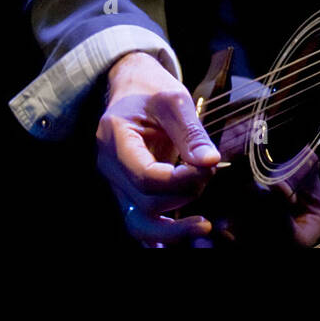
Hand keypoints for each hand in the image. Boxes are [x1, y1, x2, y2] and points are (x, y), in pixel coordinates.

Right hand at [96, 50, 221, 247]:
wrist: (131, 85)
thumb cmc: (151, 88)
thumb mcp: (174, 100)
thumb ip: (191, 133)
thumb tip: (210, 162)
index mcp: (115, 137)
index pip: (145, 175)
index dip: (180, 180)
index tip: (208, 167)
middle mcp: (109, 165)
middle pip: (145, 200)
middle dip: (184, 194)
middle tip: (209, 173)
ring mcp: (115, 181)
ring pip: (138, 221)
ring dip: (172, 228)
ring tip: (203, 226)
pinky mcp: (126, 190)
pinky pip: (138, 220)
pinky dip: (159, 233)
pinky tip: (182, 236)